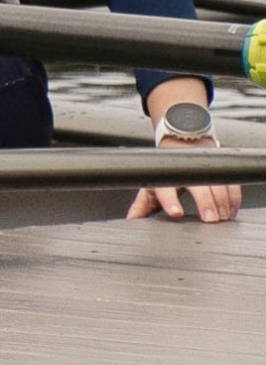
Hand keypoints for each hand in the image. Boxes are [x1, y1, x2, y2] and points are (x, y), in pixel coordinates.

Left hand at [126, 135, 242, 222]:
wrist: (181, 144)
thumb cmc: (166, 171)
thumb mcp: (151, 186)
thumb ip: (142, 205)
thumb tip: (131, 220)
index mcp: (165, 178)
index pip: (166, 189)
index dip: (170, 201)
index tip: (175, 213)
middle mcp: (185, 171)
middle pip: (198, 187)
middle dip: (205, 203)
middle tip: (210, 219)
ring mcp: (203, 169)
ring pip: (217, 185)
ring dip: (222, 203)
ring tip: (223, 217)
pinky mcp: (218, 170)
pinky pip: (230, 184)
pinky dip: (233, 198)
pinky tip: (230, 211)